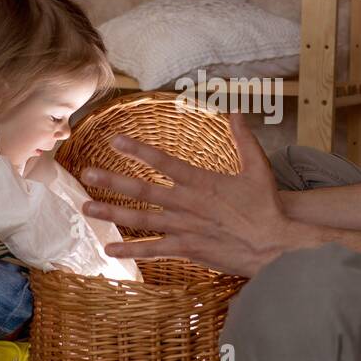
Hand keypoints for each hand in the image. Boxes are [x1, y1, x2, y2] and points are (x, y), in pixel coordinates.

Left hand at [79, 112, 307, 277]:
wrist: (275, 244)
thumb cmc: (267, 206)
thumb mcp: (258, 166)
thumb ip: (244, 138)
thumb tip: (237, 110)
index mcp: (201, 181)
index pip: (163, 161)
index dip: (138, 150)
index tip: (115, 141)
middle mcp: (186, 204)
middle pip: (143, 190)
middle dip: (112, 180)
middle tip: (86, 173)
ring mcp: (184, 228)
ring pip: (141, 219)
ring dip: (112, 213)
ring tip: (86, 207)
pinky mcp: (187, 250)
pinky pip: (153, 250)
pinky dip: (130, 250)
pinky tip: (108, 249)